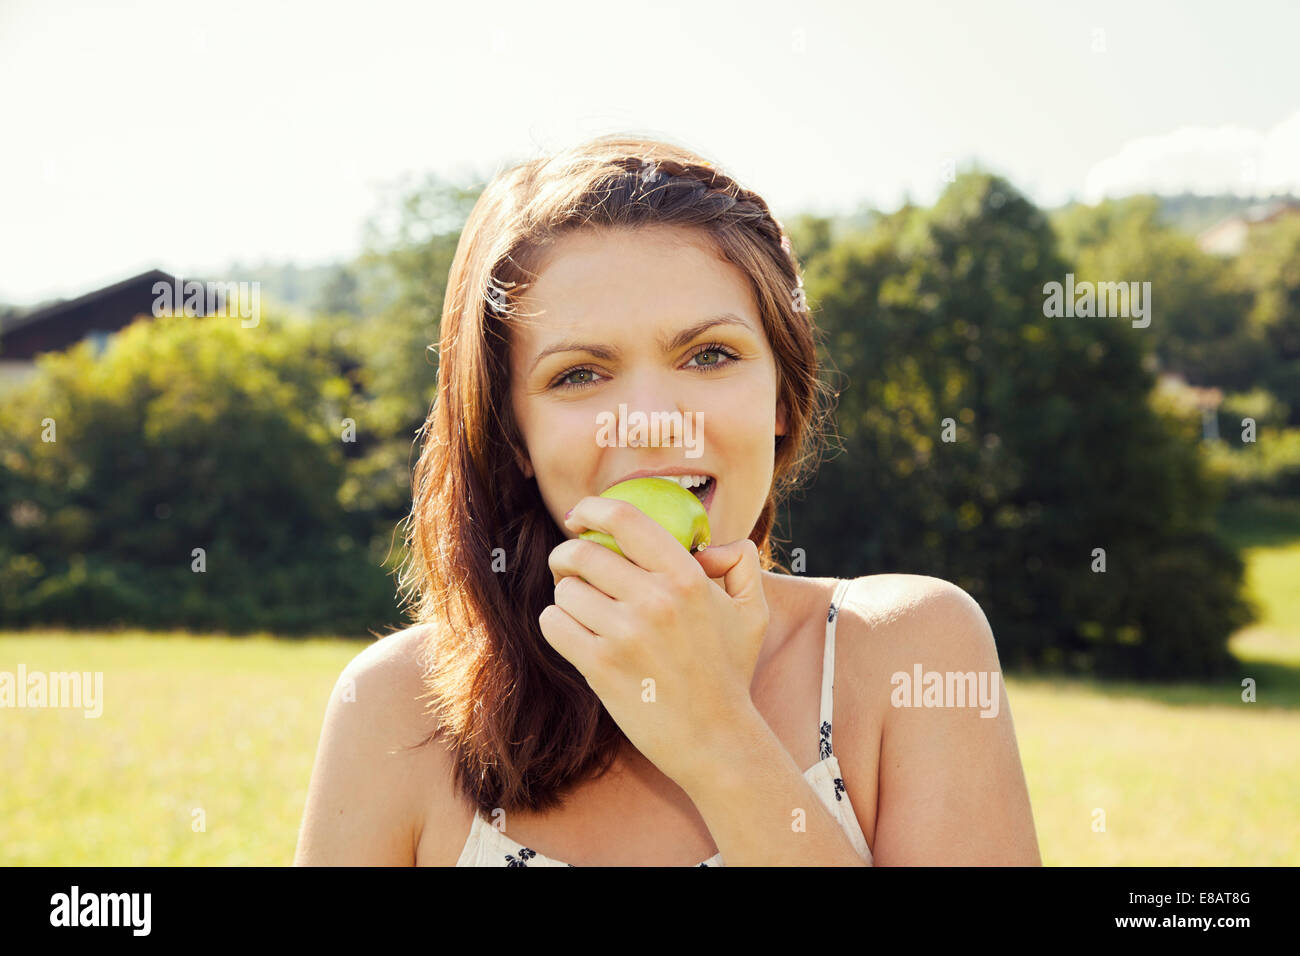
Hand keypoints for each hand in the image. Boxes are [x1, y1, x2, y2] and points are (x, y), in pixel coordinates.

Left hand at [540, 495, 770, 788]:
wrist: (716, 739)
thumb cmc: (729, 672)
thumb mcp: (753, 611)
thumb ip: (740, 563)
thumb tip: (708, 544)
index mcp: (687, 576)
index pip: (626, 520)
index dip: (593, 509)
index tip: (580, 516)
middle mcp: (655, 599)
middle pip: (582, 553)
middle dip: (566, 556)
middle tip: (568, 566)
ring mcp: (625, 633)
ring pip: (565, 590)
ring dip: (566, 597)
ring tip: (583, 611)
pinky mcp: (600, 666)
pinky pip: (554, 623)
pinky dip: (557, 624)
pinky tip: (574, 633)